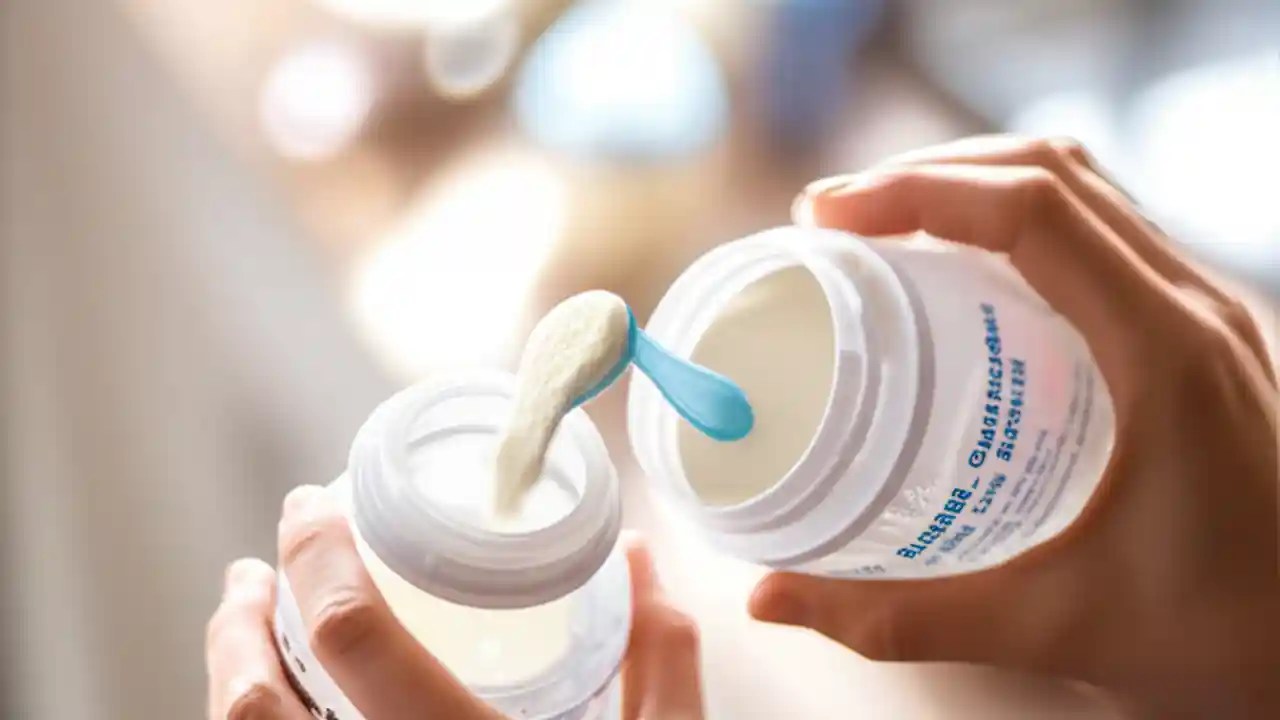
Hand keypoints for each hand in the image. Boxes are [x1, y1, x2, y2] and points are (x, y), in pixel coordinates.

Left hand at [206, 486, 703, 718]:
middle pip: (253, 708)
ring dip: (228, 680)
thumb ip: (659, 654)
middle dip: (239, 620)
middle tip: (256, 566)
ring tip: (247, 630)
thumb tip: (641, 556)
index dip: (314, 555)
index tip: (312, 504)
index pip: (351, 638)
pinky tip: (283, 715)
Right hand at [753, 135, 1278, 717]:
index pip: (1033, 211)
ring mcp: (1206, 316)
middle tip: (836, 219)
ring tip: (888, 228)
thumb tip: (776, 596)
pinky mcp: (1202, 338)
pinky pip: (1106, 235)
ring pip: (1086, 192)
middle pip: (1054, 172)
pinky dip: (1023, 224)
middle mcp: (1194, 311)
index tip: (825, 215)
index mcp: (1165, 353)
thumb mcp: (1053, 630)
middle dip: (932, 174)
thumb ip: (904, 617)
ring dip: (979, 185)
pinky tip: (968, 281)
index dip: (917, 189)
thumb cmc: (1224, 641)